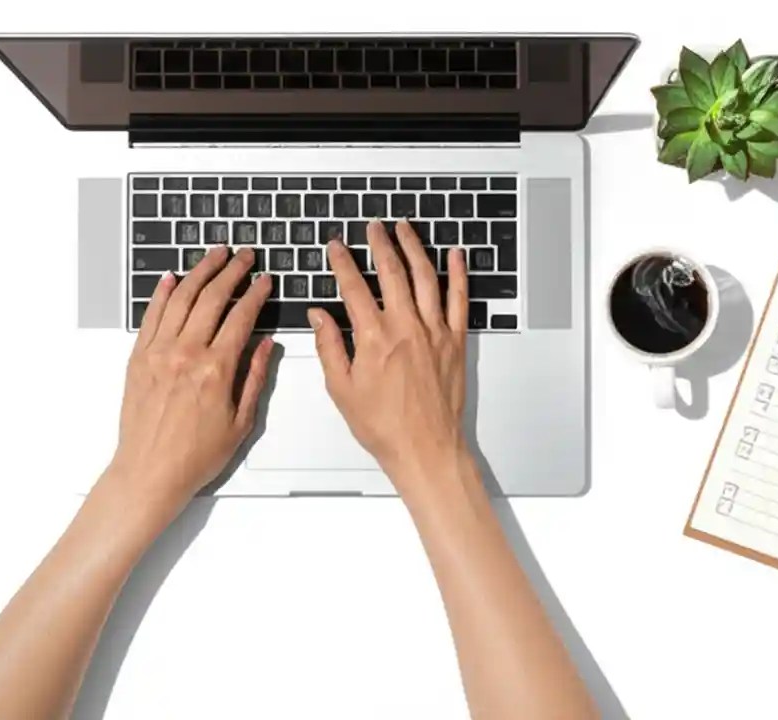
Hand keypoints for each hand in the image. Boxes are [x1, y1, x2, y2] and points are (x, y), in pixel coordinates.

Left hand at [107, 246, 274, 507]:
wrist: (150, 472)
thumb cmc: (195, 455)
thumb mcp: (241, 421)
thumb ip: (254, 378)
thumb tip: (265, 345)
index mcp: (216, 369)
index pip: (242, 318)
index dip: (256, 294)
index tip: (265, 281)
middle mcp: (186, 354)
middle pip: (212, 298)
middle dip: (232, 271)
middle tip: (244, 256)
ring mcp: (158, 353)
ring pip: (182, 299)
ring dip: (200, 272)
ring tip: (214, 255)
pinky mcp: (139, 358)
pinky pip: (151, 316)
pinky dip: (163, 293)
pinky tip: (173, 278)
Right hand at [310, 220, 469, 493]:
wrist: (425, 447)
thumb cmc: (384, 426)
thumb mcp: (342, 389)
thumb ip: (329, 348)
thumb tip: (319, 316)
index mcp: (374, 338)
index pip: (354, 287)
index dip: (342, 262)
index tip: (336, 247)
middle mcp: (406, 327)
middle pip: (392, 272)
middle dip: (380, 244)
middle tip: (373, 227)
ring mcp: (434, 331)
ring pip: (425, 277)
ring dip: (414, 248)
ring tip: (405, 228)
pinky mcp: (455, 341)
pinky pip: (459, 299)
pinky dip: (457, 274)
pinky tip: (455, 255)